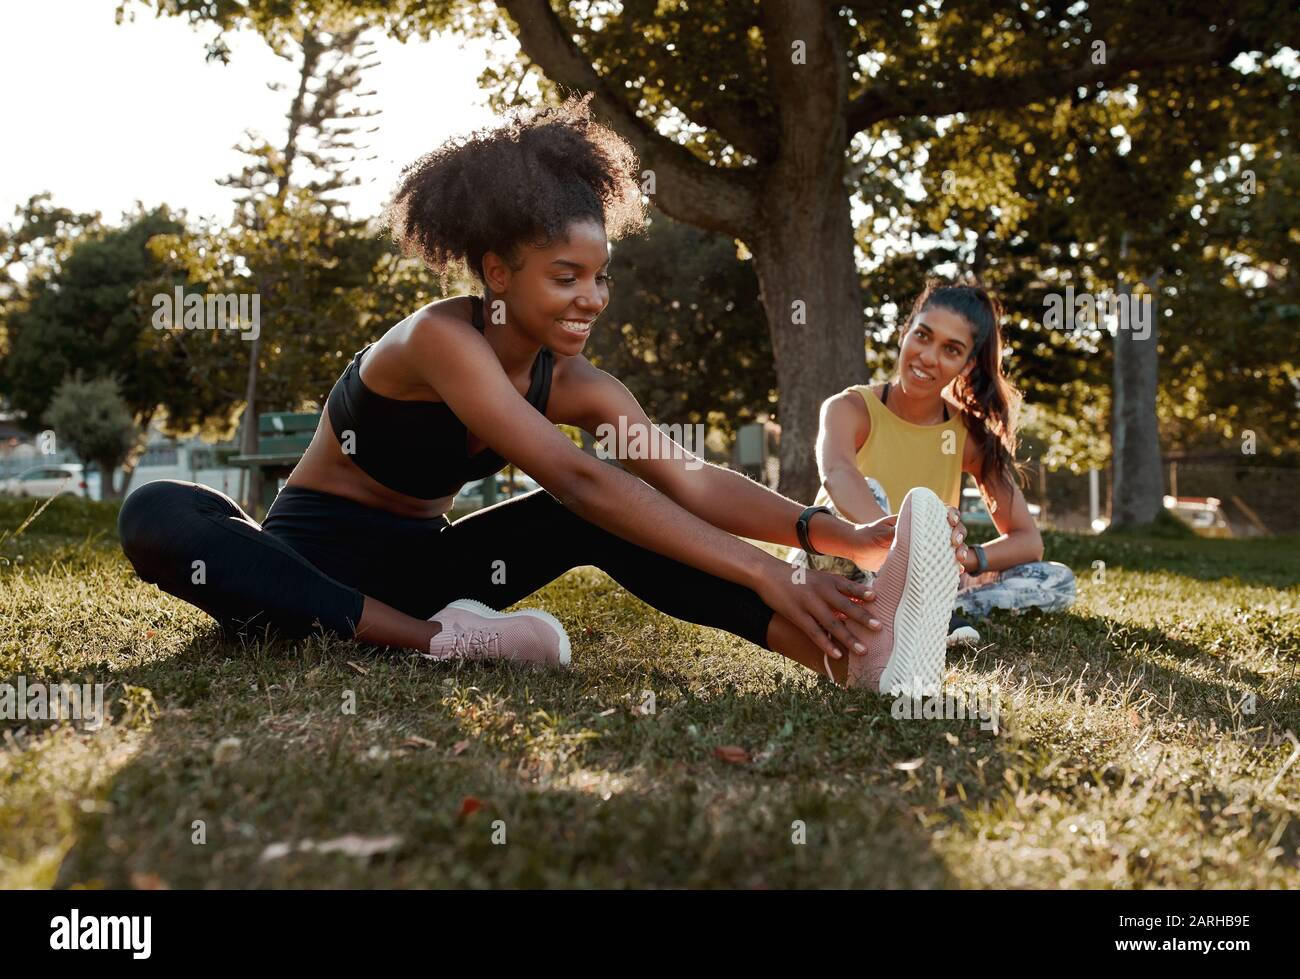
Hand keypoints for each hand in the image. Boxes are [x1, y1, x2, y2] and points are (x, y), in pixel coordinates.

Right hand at [753, 560, 881, 663]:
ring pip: (833, 623)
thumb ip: (835, 587)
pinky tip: (837, 654)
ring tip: (863, 650)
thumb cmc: (795, 577)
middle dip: (863, 618)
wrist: (767, 573)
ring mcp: (809, 603)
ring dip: (849, 638)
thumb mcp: (817, 577)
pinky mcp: (797, 615)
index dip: (862, 592)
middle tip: (879, 628)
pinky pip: (815, 632)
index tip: (876, 598)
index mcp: (827, 580)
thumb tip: (856, 599)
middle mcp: (821, 591)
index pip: (849, 586)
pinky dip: (827, 644)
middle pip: (846, 606)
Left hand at [847, 508, 967, 571]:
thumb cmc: (869, 535)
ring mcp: (925, 546)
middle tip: (954, 544)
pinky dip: (951, 566)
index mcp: (917, 518)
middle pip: (953, 528)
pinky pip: (941, 562)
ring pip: (951, 546)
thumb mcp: (883, 533)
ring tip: (959, 560)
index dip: (952, 514)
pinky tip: (957, 572)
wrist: (858, 550)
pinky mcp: (922, 560)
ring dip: (960, 550)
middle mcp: (925, 531)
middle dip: (959, 534)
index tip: (950, 521)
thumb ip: (898, 533)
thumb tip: (915, 535)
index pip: (942, 511)